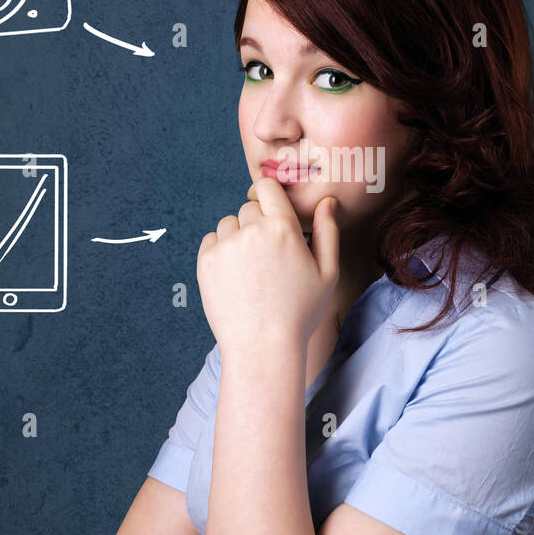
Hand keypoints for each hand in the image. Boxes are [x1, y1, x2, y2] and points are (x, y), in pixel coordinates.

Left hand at [197, 177, 338, 354]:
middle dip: (257, 225)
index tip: (271, 212)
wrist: (263, 347)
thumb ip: (327, 232)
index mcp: (283, 228)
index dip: (269, 196)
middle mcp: (252, 231)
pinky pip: (211, 241)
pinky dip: (220, 252)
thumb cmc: (300, 312)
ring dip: (237, 237)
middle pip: (249, 208)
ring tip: (251, 269)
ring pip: (228, 224)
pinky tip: (235, 276)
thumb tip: (327, 202)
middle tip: (267, 258)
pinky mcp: (206, 263)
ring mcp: (226, 247)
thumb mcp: (327, 273)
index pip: (267, 187)